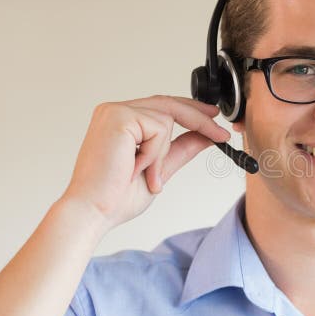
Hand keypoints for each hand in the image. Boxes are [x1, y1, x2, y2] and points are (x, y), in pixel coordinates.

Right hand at [60, 95, 229, 233]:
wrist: (93, 211)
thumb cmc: (116, 197)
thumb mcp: (159, 168)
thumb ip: (180, 149)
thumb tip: (205, 136)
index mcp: (120, 121)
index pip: (162, 106)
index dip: (191, 112)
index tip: (214, 119)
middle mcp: (115, 111)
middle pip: (168, 104)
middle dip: (199, 119)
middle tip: (221, 134)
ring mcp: (115, 111)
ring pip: (167, 118)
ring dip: (163, 152)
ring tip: (147, 174)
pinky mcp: (119, 116)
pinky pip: (159, 127)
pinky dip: (155, 152)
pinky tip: (137, 167)